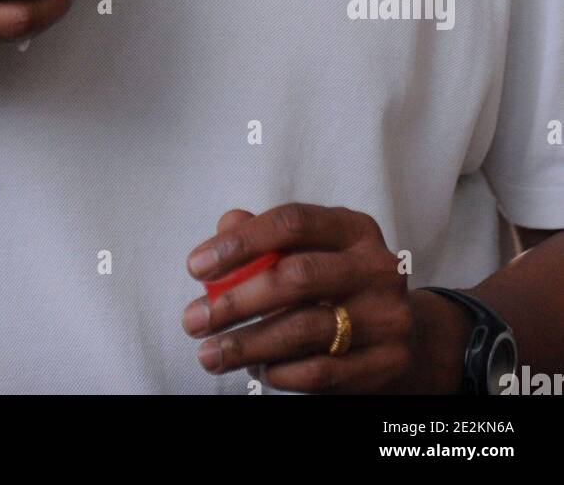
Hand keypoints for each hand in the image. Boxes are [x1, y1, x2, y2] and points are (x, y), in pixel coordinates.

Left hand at [183, 204, 428, 392]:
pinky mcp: (388, 362)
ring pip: (305, 330)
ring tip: (210, 354)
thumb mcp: (310, 250)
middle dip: (235, 300)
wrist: (401, 333)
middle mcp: (378, 267)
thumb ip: (266, 236)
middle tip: (193, 320)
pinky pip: (321, 371)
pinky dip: (280, 372)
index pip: (292, 222)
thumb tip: (226, 225)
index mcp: (354, 228)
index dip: (240, 242)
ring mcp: (388, 316)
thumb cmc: (336, 283)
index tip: (195, 267)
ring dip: (247, 344)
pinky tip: (258, 369)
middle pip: (296, 277)